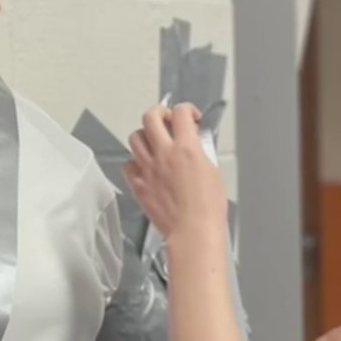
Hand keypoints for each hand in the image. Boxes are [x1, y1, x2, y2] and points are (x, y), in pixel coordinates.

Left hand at [125, 103, 226, 242]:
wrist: (193, 231)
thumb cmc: (208, 208)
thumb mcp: (213, 171)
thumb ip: (201, 152)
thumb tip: (195, 145)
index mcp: (187, 148)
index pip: (181, 112)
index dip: (186, 109)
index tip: (189, 117)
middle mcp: (164, 154)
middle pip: (150, 117)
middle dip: (159, 113)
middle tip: (166, 120)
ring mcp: (148, 169)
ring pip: (135, 137)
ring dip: (145, 135)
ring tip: (154, 143)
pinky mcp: (139, 185)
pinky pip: (128, 165)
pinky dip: (134, 162)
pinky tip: (145, 167)